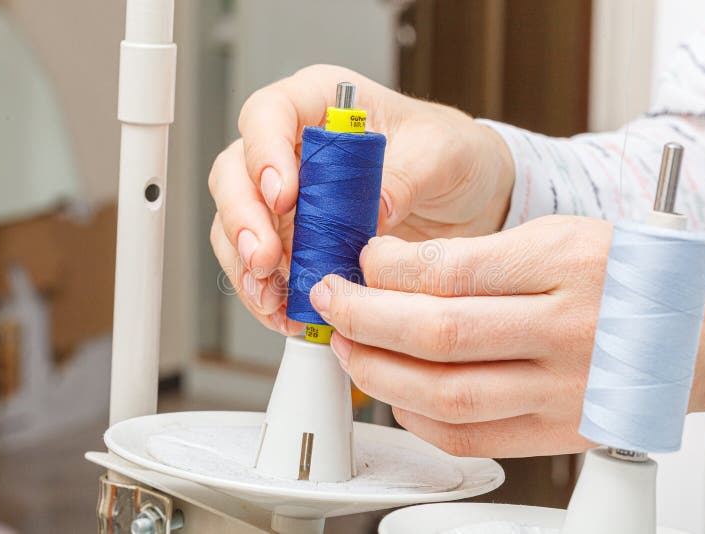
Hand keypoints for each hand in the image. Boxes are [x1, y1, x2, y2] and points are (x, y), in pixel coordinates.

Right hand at [208, 64, 512, 333]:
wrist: (468, 200)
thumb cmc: (452, 155)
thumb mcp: (442, 155)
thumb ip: (405, 176)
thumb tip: (371, 210)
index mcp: (322, 103)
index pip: (268, 114)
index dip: (264, 153)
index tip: (283, 195)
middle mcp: (292, 148)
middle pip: (235, 173)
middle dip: (243, 221)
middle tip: (265, 260)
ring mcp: (288, 197)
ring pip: (236, 225)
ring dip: (247, 266)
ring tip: (272, 299)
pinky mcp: (295, 241)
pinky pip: (262, 266)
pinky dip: (268, 292)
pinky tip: (284, 313)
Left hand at [307, 215, 704, 457]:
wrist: (699, 331)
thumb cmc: (626, 275)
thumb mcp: (559, 235)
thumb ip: (479, 255)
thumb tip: (392, 270)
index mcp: (565, 265)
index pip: (451, 269)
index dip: (387, 268)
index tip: (360, 260)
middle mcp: (565, 330)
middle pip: (438, 333)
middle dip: (364, 316)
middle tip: (330, 300)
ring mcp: (561, 390)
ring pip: (444, 393)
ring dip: (378, 371)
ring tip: (348, 346)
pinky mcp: (555, 432)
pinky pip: (468, 436)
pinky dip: (416, 416)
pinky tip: (392, 392)